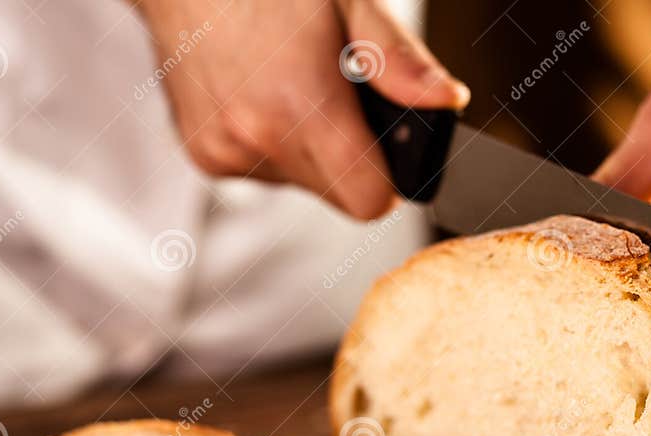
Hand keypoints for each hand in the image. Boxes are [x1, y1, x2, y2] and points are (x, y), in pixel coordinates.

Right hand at [136, 0, 468, 218]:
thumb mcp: (348, 1)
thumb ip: (400, 62)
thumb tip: (446, 102)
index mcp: (299, 105)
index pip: (368, 200)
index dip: (388, 180)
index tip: (386, 149)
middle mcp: (255, 138)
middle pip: (338, 194)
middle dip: (349, 156)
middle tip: (337, 98)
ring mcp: (224, 152)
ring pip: (302, 183)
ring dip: (309, 148)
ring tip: (291, 86)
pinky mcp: (203, 155)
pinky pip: (264, 170)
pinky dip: (272, 142)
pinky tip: (260, 96)